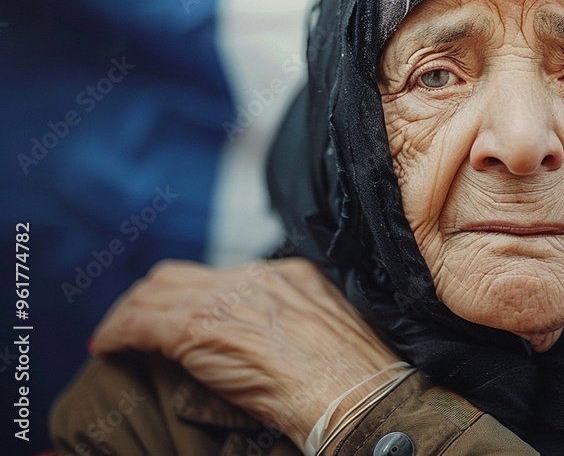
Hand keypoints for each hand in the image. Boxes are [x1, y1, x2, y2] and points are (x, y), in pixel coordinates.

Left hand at [90, 258, 400, 449]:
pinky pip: (140, 322)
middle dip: (154, 296)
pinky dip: (116, 332)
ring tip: (116, 336)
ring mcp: (226, 299)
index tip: (185, 318)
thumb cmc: (356, 379)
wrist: (355, 392)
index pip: (227, 276)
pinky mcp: (198, 327)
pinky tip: (106, 348)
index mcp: (292, 275)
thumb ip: (302, 323)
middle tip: (138, 324)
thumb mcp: (333, 333)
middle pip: (184, 273)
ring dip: (130, 312)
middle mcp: (256, 277)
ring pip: (155, 289)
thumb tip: (279, 344)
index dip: (198, 296)